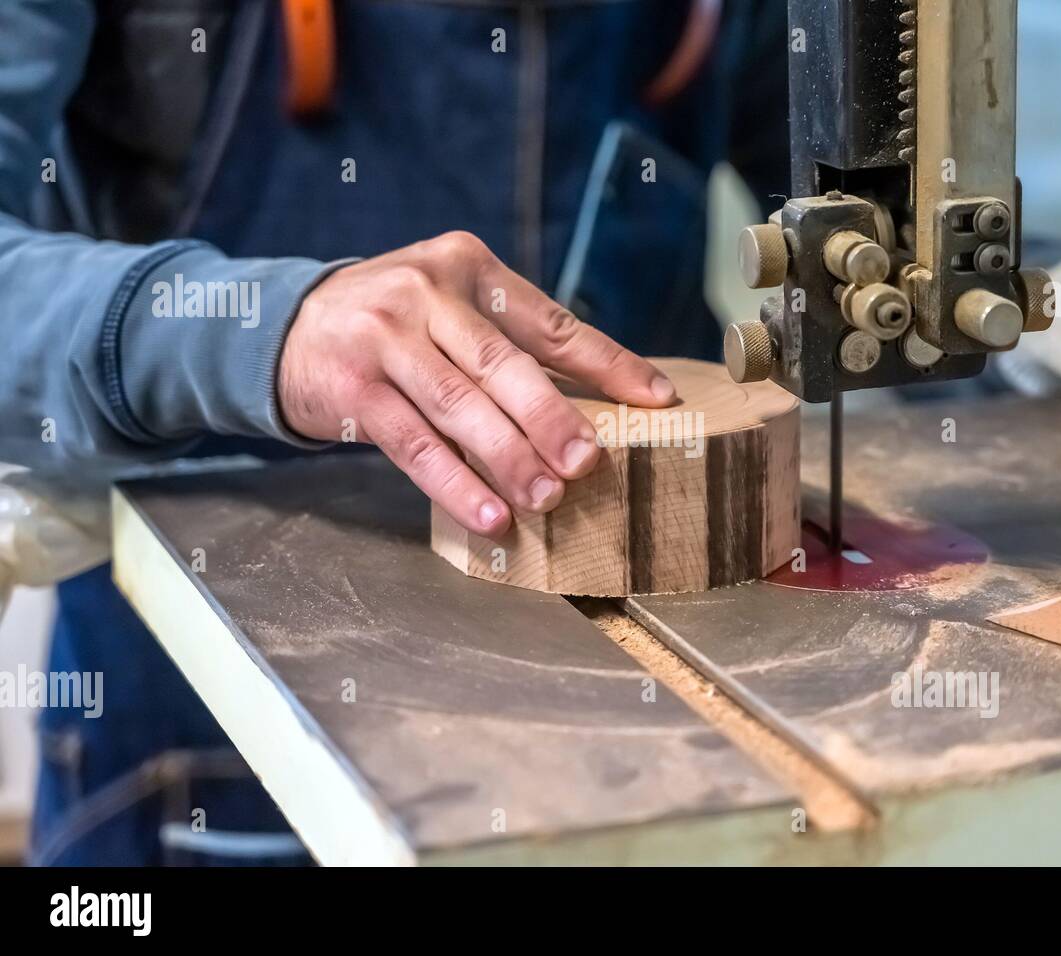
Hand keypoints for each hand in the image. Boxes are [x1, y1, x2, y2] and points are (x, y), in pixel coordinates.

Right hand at [277, 232, 676, 535]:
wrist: (286, 325)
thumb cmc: (397, 325)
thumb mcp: (452, 307)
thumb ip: (512, 342)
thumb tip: (603, 400)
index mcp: (469, 266)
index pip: (551, 322)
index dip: (608, 364)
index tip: (656, 399)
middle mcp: (425, 293)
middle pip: (503, 365)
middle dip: (552, 418)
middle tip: (590, 463)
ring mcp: (383, 339)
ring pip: (460, 407)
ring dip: (508, 459)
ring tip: (548, 499)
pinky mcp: (351, 388)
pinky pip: (414, 445)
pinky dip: (455, 484)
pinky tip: (490, 515)